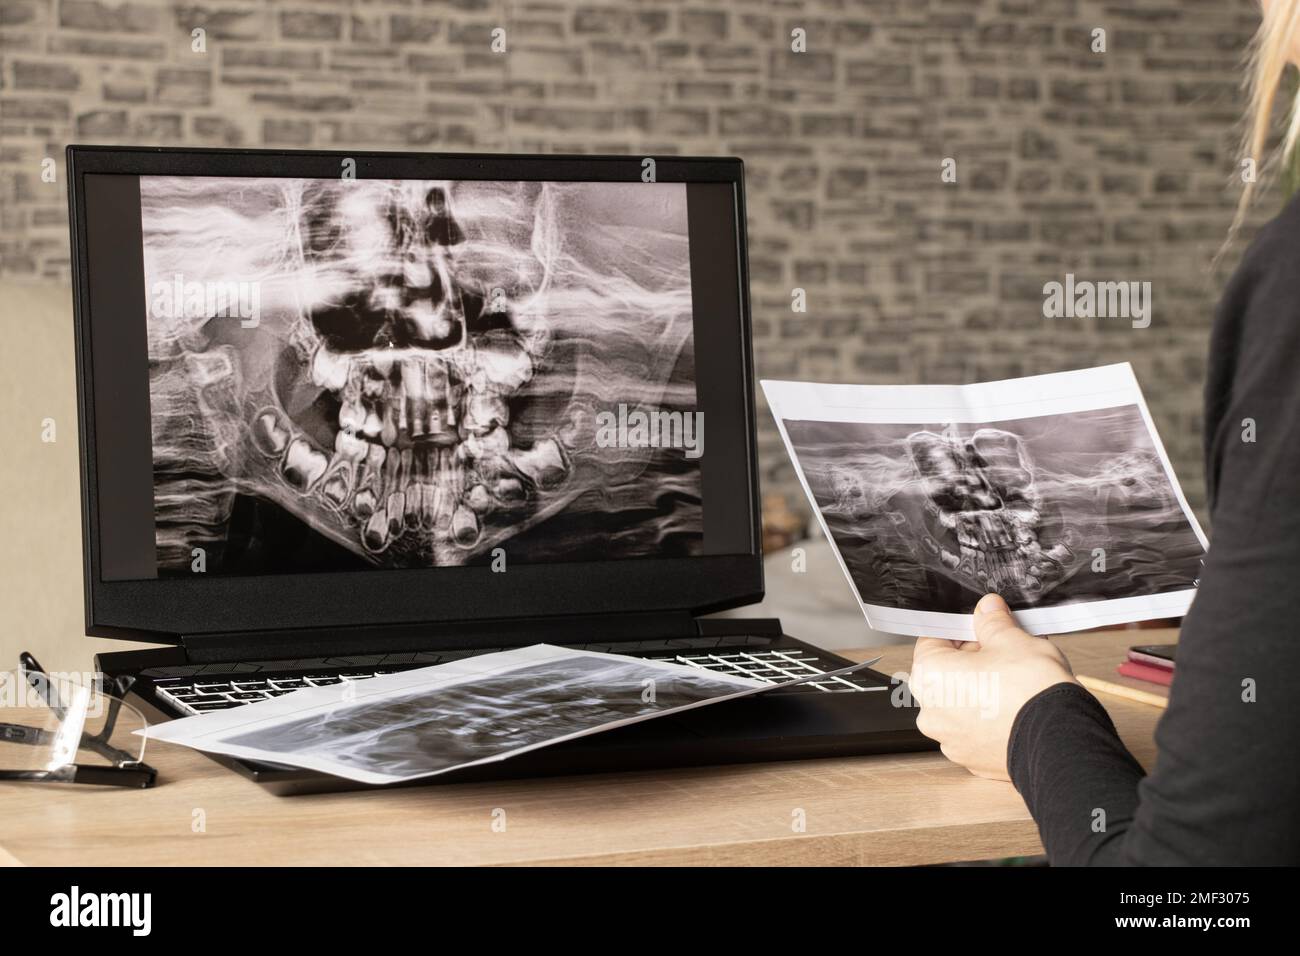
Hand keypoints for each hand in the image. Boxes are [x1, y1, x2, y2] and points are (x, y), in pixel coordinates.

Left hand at [910, 593, 1077, 780]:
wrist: (1062, 742)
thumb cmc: (1031, 691)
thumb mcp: (1013, 640)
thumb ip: (993, 622)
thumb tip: (987, 610)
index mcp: (929, 676)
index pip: (933, 641)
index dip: (962, 631)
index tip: (983, 629)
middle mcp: (932, 712)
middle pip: (947, 674)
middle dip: (976, 660)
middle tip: (1007, 652)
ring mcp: (952, 740)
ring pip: (963, 704)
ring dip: (984, 690)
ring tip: (1018, 680)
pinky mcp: (974, 760)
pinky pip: (977, 730)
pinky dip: (992, 718)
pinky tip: (1018, 708)